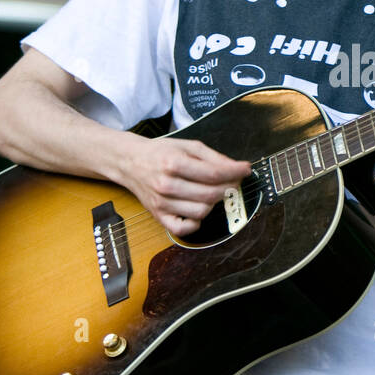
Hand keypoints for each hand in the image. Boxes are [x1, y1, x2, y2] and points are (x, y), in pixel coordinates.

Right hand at [119, 136, 250, 236]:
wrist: (130, 161)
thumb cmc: (160, 153)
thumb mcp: (187, 146)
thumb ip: (213, 157)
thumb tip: (236, 168)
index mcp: (173, 163)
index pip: (214, 173)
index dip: (235, 173)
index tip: (245, 169)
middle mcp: (166, 185)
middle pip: (210, 194)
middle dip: (229, 188)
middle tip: (234, 181)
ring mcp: (162, 203)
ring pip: (202, 211)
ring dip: (215, 203)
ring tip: (214, 191)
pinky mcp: (159, 216)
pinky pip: (184, 228)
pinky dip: (196, 223)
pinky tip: (199, 209)